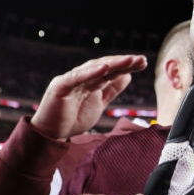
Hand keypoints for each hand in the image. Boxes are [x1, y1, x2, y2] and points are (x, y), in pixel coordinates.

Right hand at [32, 55, 146, 140]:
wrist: (50, 135)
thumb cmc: (72, 119)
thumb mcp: (98, 104)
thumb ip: (111, 90)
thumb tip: (128, 76)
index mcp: (90, 82)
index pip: (111, 71)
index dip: (127, 66)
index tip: (143, 62)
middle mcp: (80, 77)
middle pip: (104, 67)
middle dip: (123, 62)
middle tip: (141, 59)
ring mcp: (70, 81)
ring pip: (93, 69)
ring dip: (112, 64)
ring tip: (129, 60)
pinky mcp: (59, 88)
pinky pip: (75, 78)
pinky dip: (89, 73)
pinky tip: (104, 68)